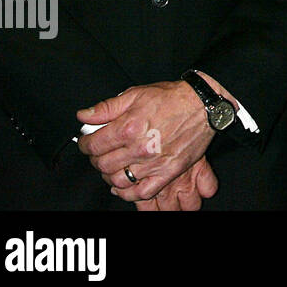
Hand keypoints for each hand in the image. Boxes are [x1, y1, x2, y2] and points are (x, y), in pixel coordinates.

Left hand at [77, 80, 216, 202]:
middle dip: (96, 159)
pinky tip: (124, 183)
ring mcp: (154, 163)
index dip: (85, 144)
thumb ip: (107, 107)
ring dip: (109, 175)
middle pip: (103, 165)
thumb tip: (83, 116)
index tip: (87, 142)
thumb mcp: (136, 94)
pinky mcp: (167, 172)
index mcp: (129, 127)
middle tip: (99, 153)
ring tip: (112, 166)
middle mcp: (139, 148)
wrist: (203, 106)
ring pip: (118, 180)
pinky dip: (128, 192)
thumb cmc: (171, 98)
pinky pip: (141, 192)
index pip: (93, 146)